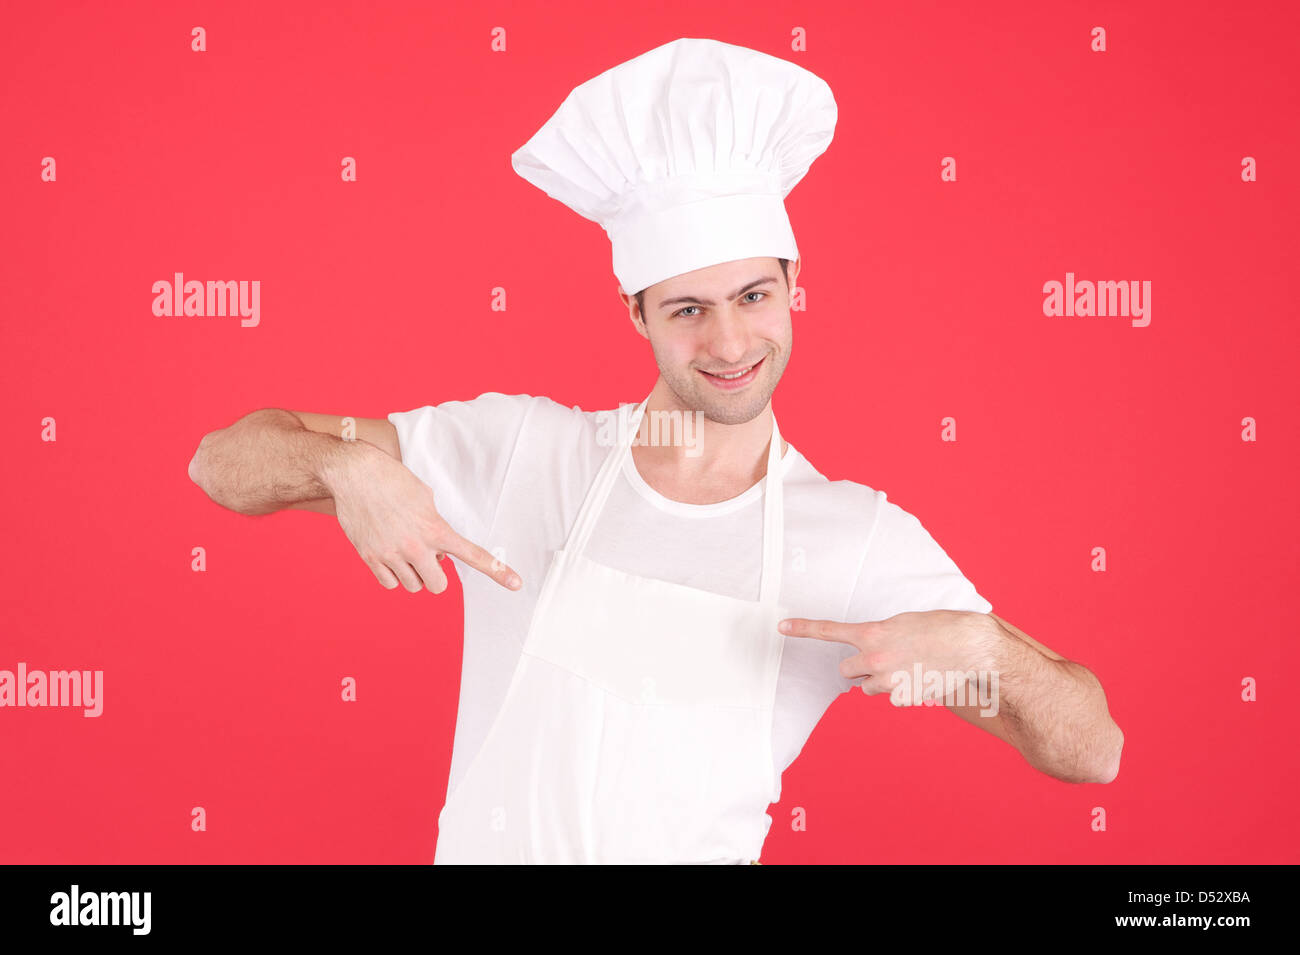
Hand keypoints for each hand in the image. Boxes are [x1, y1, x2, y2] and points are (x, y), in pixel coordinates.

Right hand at [323, 440, 522, 593]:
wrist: (354, 473)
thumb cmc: (392, 479)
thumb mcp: (425, 497)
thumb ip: (436, 524)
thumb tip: (438, 548)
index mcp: (435, 528)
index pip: (472, 555)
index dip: (497, 571)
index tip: (517, 584)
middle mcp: (416, 546)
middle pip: (438, 586)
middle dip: (435, 575)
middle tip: (427, 557)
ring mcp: (391, 554)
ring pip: (413, 586)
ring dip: (413, 574)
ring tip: (404, 549)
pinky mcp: (370, 557)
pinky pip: (390, 584)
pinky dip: (393, 575)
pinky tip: (389, 555)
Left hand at [779, 610, 992, 700]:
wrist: (970, 647)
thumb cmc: (941, 628)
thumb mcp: (904, 622)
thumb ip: (881, 635)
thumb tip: (870, 647)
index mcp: (872, 634)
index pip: (829, 630)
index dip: (803, 628)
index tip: (781, 626)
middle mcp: (875, 658)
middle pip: (846, 672)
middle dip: (858, 669)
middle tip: (879, 661)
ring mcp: (887, 681)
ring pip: (868, 688)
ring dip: (880, 682)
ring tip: (907, 668)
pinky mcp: (902, 697)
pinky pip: (892, 699)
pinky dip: (902, 693)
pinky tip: (920, 679)